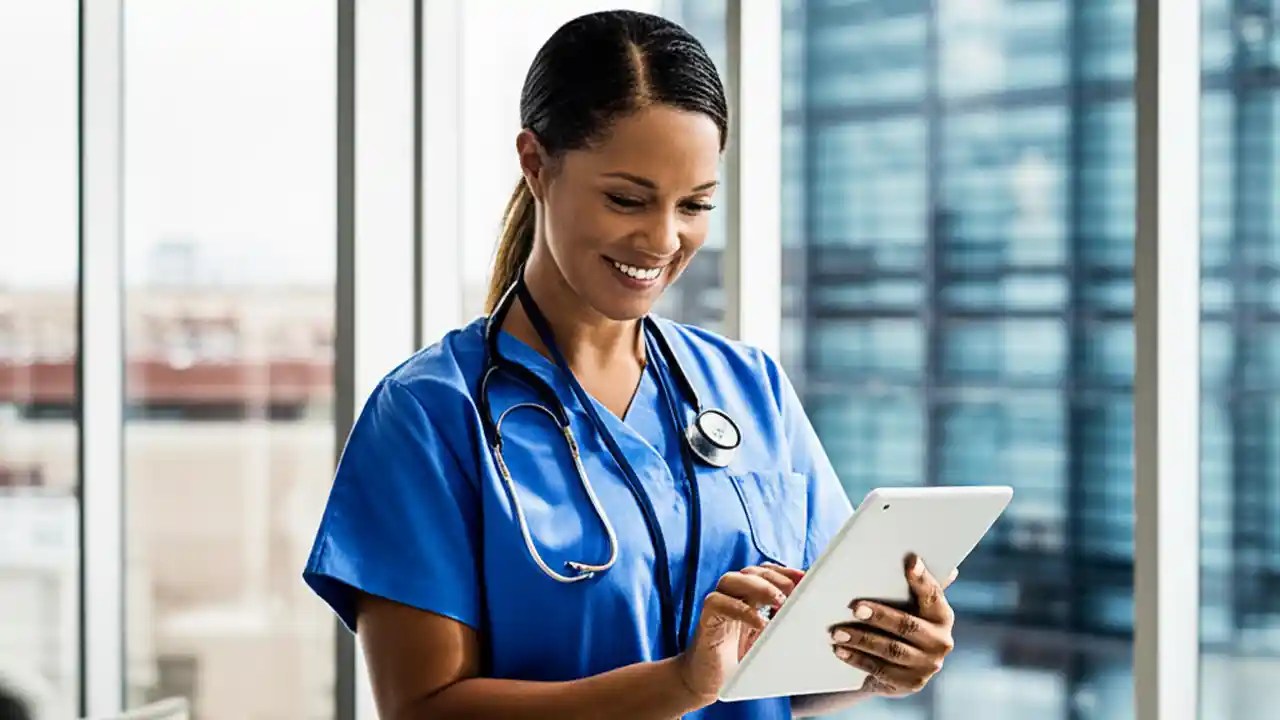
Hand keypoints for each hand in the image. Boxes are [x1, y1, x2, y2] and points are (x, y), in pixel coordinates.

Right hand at [676, 563, 804, 701]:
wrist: (710, 681)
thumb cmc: (741, 659)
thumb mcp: (768, 638)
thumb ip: (782, 623)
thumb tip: (808, 613)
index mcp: (749, 595)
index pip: (766, 572)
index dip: (785, 571)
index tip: (805, 578)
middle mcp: (732, 594)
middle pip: (751, 572)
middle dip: (775, 578)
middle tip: (794, 591)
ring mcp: (718, 604)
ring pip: (731, 579)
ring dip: (758, 587)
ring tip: (778, 601)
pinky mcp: (706, 618)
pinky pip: (718, 603)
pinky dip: (741, 610)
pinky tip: (759, 623)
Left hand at [829, 553, 957, 697]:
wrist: (899, 668)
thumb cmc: (900, 622)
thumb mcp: (909, 605)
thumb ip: (912, 585)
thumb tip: (915, 556)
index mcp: (942, 615)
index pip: (933, 594)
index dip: (922, 579)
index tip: (910, 561)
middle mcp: (941, 641)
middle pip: (907, 626)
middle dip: (880, 615)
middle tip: (854, 607)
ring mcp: (927, 666)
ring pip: (891, 650)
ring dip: (861, 640)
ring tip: (836, 631)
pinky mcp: (910, 684)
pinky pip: (880, 671)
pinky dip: (857, 660)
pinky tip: (839, 650)